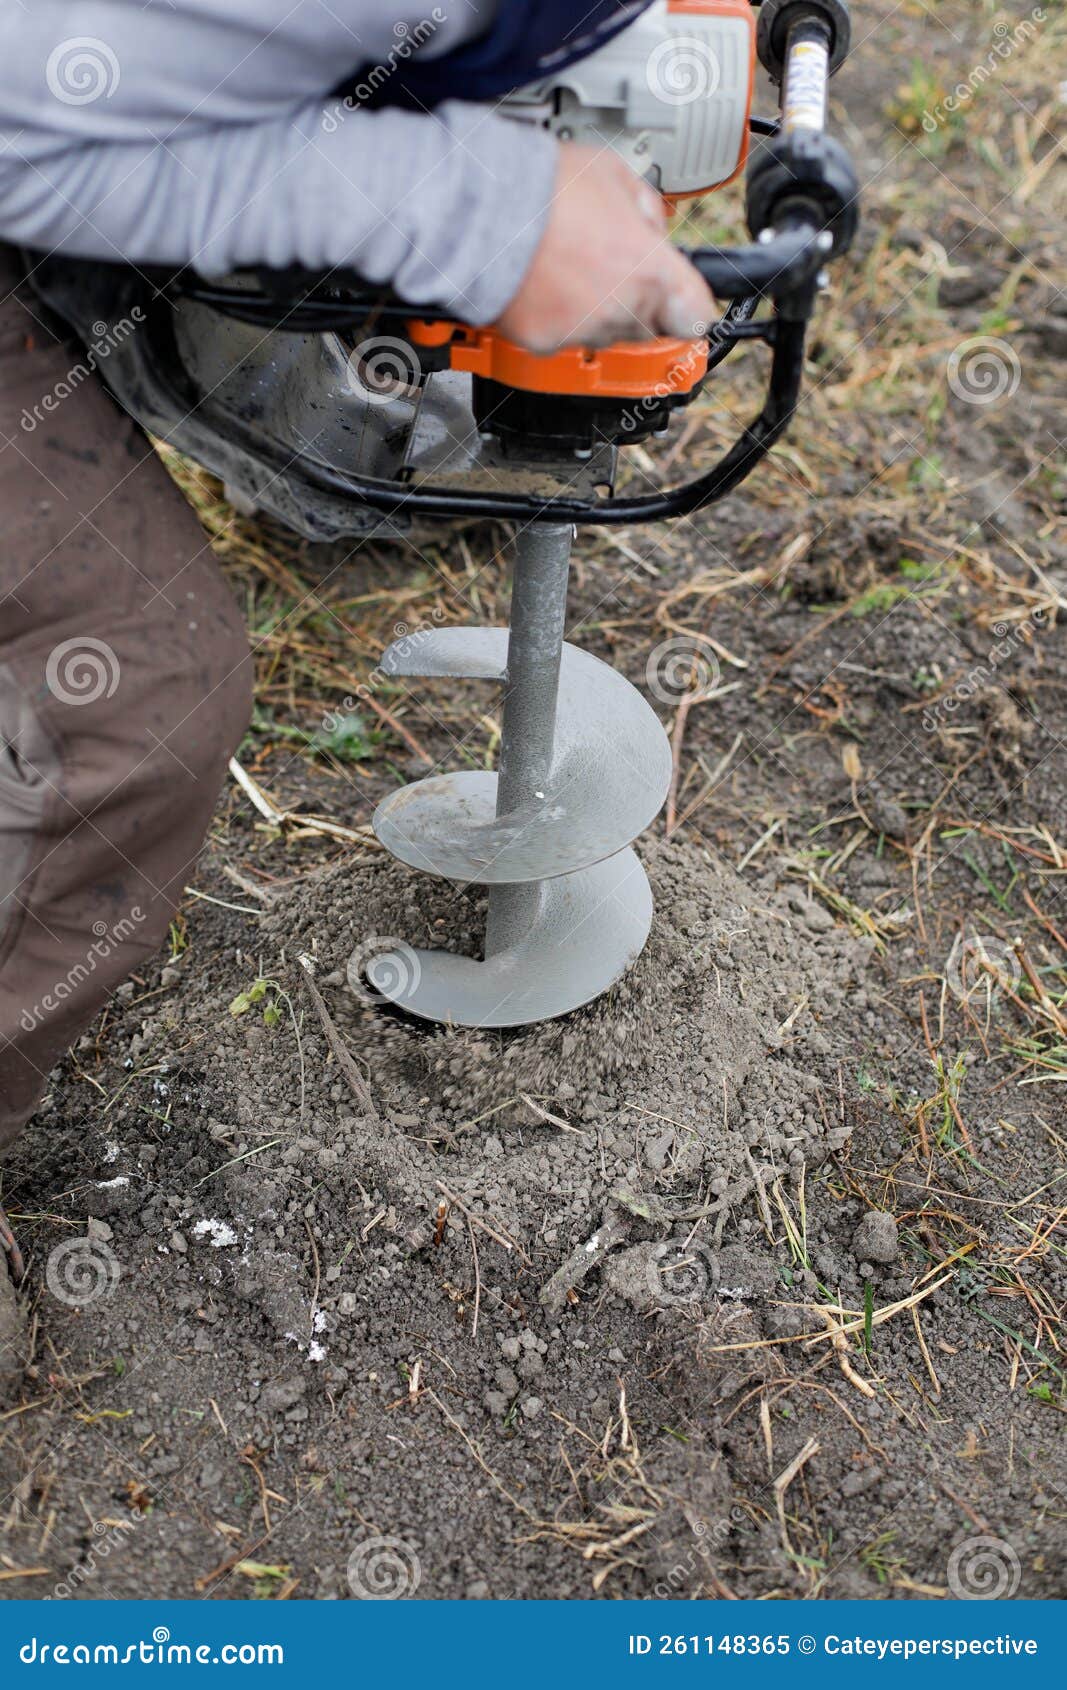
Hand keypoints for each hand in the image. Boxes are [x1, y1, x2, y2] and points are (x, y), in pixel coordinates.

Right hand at [494, 143, 713, 353]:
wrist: (477, 208)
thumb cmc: (543, 186)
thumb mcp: (614, 173)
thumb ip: (646, 210)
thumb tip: (653, 229)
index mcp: (650, 270)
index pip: (694, 316)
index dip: (688, 307)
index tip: (682, 301)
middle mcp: (620, 310)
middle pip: (646, 323)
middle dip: (634, 297)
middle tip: (604, 260)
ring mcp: (580, 330)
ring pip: (603, 331)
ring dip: (593, 305)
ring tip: (566, 262)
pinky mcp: (542, 342)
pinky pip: (561, 334)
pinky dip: (554, 314)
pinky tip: (541, 279)